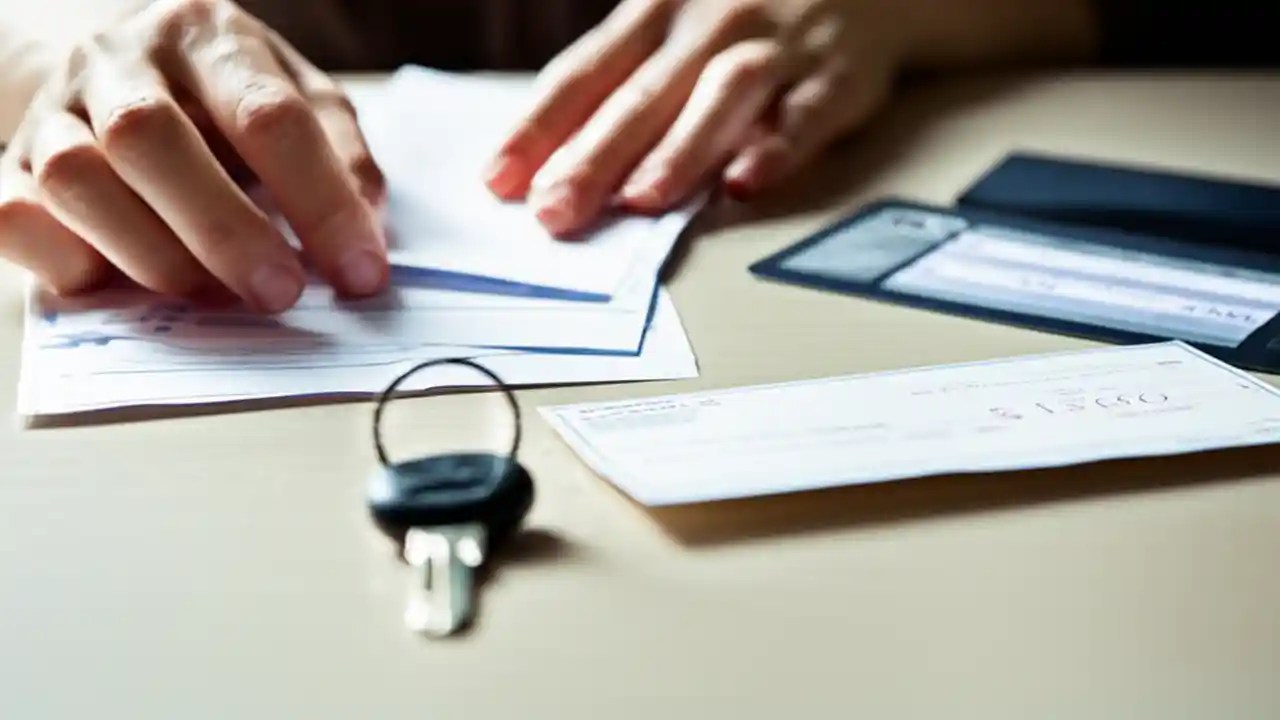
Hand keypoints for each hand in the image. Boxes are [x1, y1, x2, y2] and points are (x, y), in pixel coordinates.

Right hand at [0, 0, 387, 311]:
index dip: (321, 204)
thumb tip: (365, 240)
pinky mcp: (7, 166)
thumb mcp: (298, 101)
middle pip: (152, 139)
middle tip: (281, 294)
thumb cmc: (223, 99)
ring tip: (212, 296)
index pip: (268, 115)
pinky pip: (11, 216)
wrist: (111, 70)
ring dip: (153, 255)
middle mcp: (119, 60)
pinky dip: (67, 261)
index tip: (361, 275)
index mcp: (208, 37)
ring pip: (75, 179)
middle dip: (225, 231)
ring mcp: (54, 111)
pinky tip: (120, 284)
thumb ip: (338, 160)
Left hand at [484, 0, 909, 236]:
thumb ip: (623, 77)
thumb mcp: (676, 16)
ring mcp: (775, 45)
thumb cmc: (750, 7)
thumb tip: (553, 155)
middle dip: (593, 157)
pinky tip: (748, 181)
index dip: (539, 128)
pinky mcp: (837, 73)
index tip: (499, 181)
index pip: (585, 74)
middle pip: (642, 95)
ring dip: (679, 150)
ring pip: (721, 98)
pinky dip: (780, 146)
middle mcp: (710, 25)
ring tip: (642, 202)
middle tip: (554, 213)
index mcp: (657, 10)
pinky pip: (808, 111)